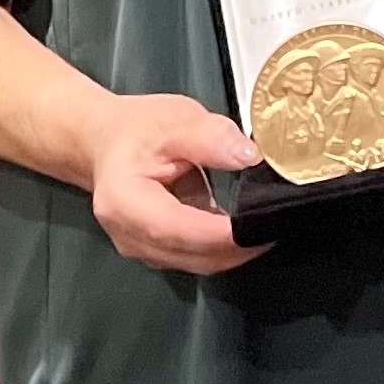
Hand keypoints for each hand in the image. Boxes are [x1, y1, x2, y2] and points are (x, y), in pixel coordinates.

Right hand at [84, 93, 264, 274]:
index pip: (179, 229)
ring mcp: (140, 247)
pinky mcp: (154, 249)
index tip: (258, 224)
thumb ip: (211, 138)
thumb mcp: (176, 121)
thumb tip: (249, 157)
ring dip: (231, 252)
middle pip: (189, 255)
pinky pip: (192, 256)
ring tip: (266, 226)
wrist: (106, 141)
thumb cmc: (138, 130)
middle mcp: (129, 236)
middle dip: (235, 248)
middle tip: (277, 224)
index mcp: (125, 203)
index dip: (221, 234)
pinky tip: (244, 229)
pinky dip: (220, 248)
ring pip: (194, 262)